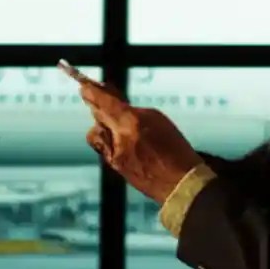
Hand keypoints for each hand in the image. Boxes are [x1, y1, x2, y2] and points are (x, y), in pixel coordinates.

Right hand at [81, 81, 203, 204]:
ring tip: (121, 144)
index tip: (83, 87)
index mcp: (129, 122)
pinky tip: (136, 144)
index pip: (105, 100)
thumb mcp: (118, 161)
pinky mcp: (164, 122)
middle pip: (115, 105)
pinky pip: (141, 119)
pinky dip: (133, 126)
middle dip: (104, 109)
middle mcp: (143, 114)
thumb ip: (103, 140)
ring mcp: (156, 116)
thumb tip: (95, 126)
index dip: (92, 93)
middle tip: (93, 107)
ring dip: (120, 122)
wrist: (186, 181)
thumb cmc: (150, 175)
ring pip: (128, 114)